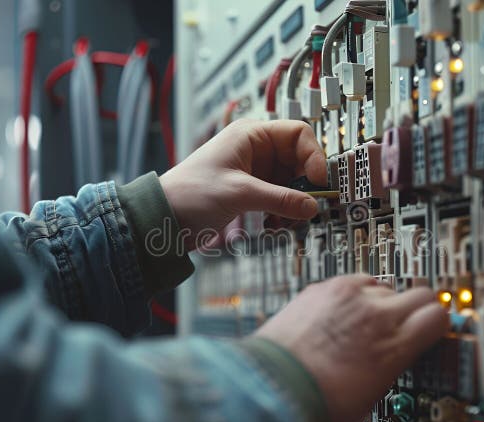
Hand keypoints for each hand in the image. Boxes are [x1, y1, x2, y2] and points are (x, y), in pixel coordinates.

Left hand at [159, 119, 325, 245]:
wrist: (164, 219)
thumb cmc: (190, 193)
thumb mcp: (240, 194)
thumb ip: (280, 199)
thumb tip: (312, 206)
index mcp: (252, 135)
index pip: (298, 134)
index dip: (313, 156)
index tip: (319, 182)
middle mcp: (256, 150)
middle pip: (298, 160)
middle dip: (305, 184)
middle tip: (309, 206)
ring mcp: (255, 171)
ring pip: (291, 182)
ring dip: (294, 202)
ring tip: (288, 220)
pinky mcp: (252, 191)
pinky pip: (280, 197)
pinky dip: (283, 210)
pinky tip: (275, 224)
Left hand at [255, 275, 448, 421]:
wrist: (274, 386)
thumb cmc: (320, 398)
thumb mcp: (377, 388)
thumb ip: (397, 358)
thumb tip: (405, 348)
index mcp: (395, 343)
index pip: (438, 315)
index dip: (437, 323)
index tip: (432, 326)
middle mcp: (376, 313)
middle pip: (420, 293)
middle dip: (417, 307)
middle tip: (407, 319)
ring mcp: (348, 296)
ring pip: (385, 284)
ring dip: (383, 299)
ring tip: (367, 319)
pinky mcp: (323, 287)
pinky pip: (353, 281)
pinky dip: (354, 294)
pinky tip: (344, 312)